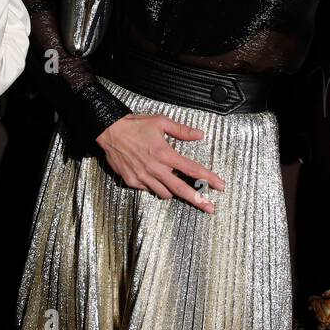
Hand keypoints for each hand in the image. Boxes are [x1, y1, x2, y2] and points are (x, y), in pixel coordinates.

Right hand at [95, 114, 224, 212]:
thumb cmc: (135, 125)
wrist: (109, 131)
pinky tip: (155, 180)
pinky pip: (149, 190)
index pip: (192, 169)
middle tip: (210, 208)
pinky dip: (155, 187)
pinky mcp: (132, 182)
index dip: (208, 178)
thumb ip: (181, 131)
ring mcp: (143, 177)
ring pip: (165, 193)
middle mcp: (156, 168)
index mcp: (165, 154)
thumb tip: (199, 134)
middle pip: (181, 189)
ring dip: (174, 192)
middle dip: (198, 200)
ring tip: (179, 189)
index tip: (220, 186)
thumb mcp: (161, 122)